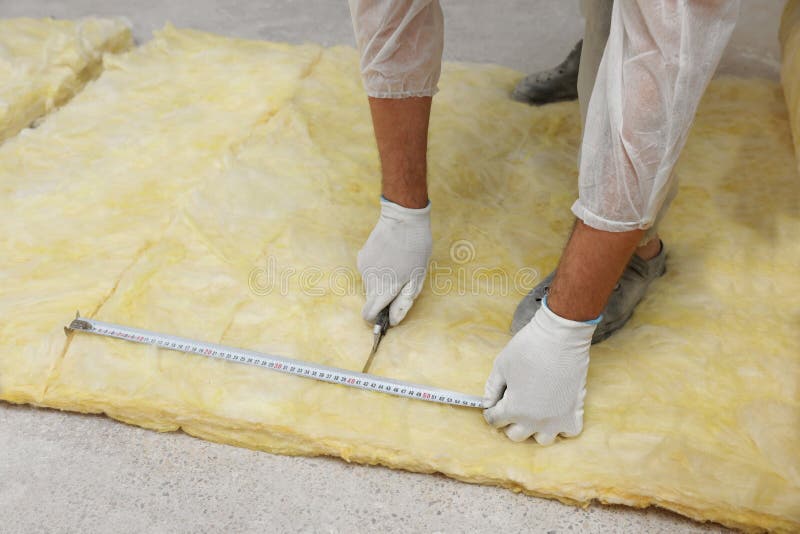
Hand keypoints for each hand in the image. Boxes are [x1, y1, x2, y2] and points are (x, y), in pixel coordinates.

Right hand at [357, 198, 431, 325]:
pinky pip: (369, 271)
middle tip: (401, 282)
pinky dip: (377, 270)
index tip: (386, 314)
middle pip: (370, 299)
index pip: (368, 314)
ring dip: (381, 282)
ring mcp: (363, 267)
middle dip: (383, 298)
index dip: (376, 318)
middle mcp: (369, 280)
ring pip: (370, 285)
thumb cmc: (416, 248)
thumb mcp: (417, 277)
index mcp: (384, 288)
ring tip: (397, 265)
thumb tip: (393, 320)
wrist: (403, 219)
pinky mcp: (361, 256)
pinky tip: (389, 256)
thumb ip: (404, 301)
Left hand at [483, 301, 595, 443]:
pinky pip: (568, 432)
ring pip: (542, 439)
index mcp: (514, 409)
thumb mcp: (501, 365)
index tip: (493, 406)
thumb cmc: (528, 348)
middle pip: (516, 435)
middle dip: (510, 422)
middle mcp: (535, 421)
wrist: (560, 337)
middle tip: (512, 408)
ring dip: (535, 429)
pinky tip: (555, 413)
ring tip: (534, 413)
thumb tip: (488, 403)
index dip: (491, 412)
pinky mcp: (575, 412)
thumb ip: (491, 388)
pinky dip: (561, 426)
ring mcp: (556, 419)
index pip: (494, 421)